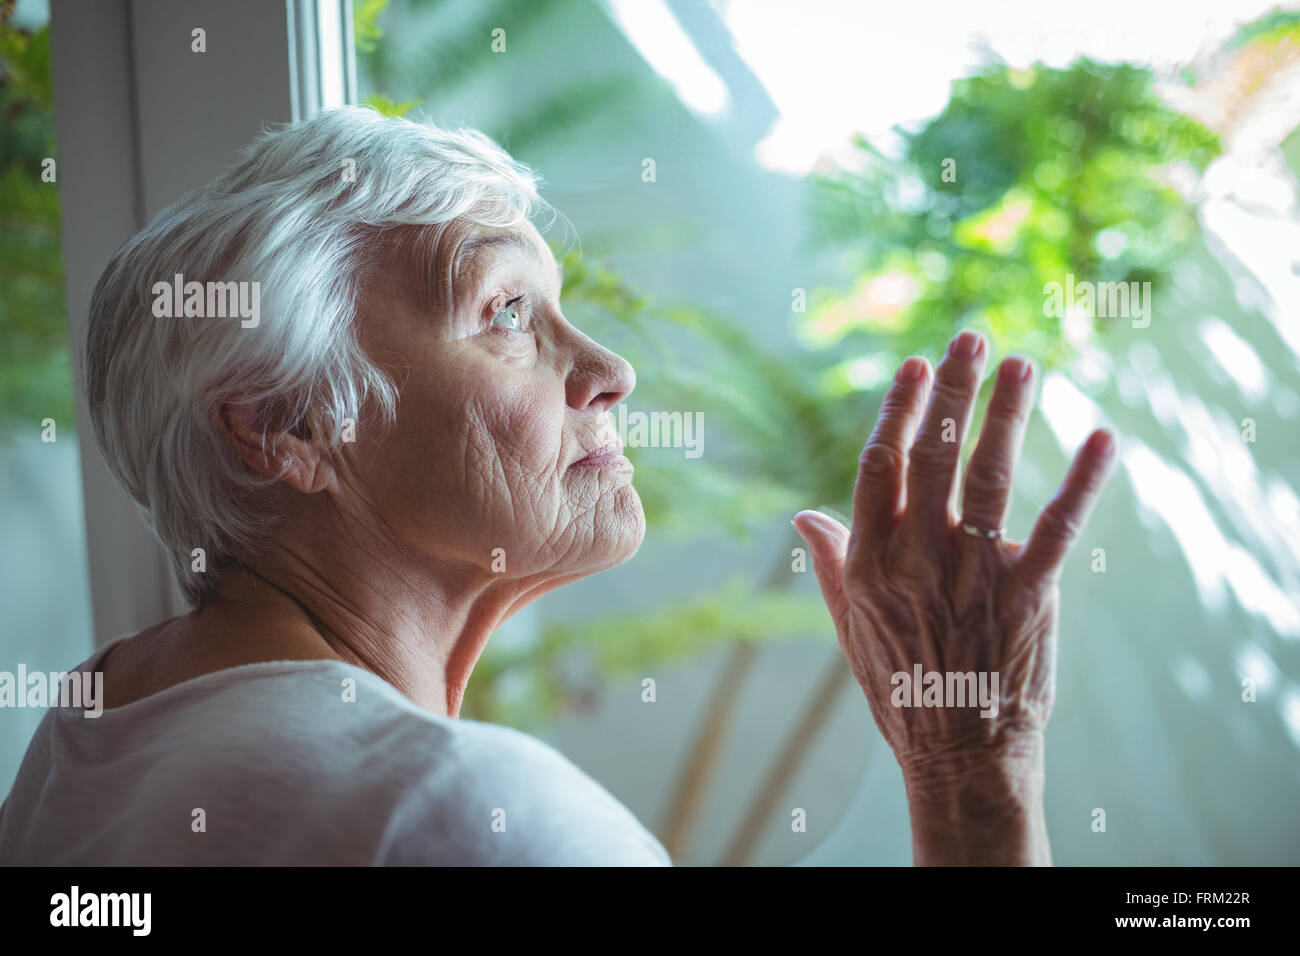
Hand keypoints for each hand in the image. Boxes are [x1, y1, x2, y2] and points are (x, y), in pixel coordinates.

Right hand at [793, 329, 1116, 863]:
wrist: (959, 756)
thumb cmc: (901, 688)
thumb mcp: (851, 626)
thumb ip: (829, 563)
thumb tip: (802, 514)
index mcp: (869, 562)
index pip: (879, 465)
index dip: (898, 409)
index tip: (914, 364)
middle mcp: (917, 558)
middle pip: (933, 454)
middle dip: (954, 389)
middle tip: (971, 336)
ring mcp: (973, 575)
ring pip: (989, 476)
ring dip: (1007, 413)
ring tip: (1022, 365)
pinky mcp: (1028, 596)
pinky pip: (1057, 527)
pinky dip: (1083, 481)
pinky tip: (1103, 438)